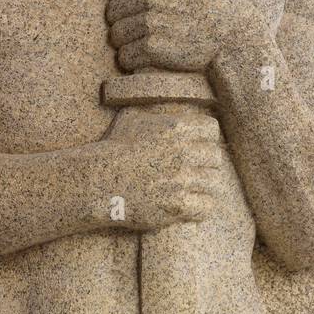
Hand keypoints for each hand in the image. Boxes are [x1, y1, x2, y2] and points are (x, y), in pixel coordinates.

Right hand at [99, 111, 230, 231]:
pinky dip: (201, 207)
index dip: (206, 138)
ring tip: (193, 189)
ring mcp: (182, 180)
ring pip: (213, 182)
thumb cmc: (113, 148)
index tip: (198, 145)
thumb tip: (164, 106)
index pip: (212, 130)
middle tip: (195, 170)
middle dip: (206, 163)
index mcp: (176, 128)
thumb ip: (156, 114)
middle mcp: (184, 153)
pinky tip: (191, 206)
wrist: (98, 180)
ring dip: (204, 185)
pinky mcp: (177, 205)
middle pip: (215, 157)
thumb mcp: (133, 118)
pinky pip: (206, 206)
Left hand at [106, 0, 264, 72]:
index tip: (133, 8)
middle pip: (113, 13)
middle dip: (121, 21)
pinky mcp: (155, 48)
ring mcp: (152, 24)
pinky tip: (143, 58)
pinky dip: (131, 60)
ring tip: (138, 44)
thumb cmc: (213, 1)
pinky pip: (125, 56)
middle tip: (134, 30)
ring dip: (124, 43)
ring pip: (116, 36)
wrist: (234, 34)